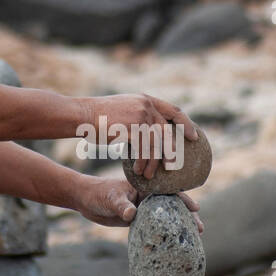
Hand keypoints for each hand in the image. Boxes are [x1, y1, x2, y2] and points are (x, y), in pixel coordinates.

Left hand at [73, 175, 203, 232]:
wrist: (87, 199)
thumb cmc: (99, 194)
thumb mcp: (111, 199)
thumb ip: (122, 206)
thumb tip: (132, 213)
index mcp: (145, 187)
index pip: (169, 192)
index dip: (184, 200)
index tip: (195, 208)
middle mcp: (148, 196)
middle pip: (173, 206)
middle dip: (187, 216)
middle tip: (200, 229)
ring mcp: (145, 208)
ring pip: (166, 217)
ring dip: (179, 227)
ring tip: (194, 238)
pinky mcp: (139, 219)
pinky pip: (155, 226)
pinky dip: (164, 234)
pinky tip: (172, 245)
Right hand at [79, 93, 198, 179]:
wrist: (82, 114)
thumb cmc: (101, 117)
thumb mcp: (125, 108)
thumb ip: (141, 115)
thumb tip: (155, 132)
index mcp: (147, 100)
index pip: (174, 111)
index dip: (186, 125)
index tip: (193, 137)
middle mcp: (146, 105)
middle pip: (167, 132)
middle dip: (172, 151)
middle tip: (173, 166)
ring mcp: (139, 116)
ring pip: (155, 144)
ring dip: (153, 162)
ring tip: (149, 175)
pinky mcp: (130, 128)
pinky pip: (143, 149)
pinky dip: (142, 162)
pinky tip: (138, 171)